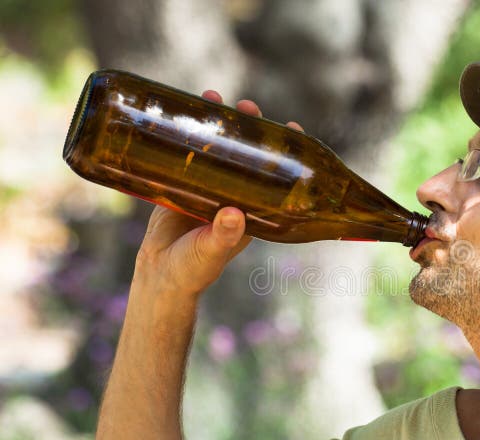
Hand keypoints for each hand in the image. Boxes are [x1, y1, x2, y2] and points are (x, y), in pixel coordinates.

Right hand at [133, 91, 304, 296]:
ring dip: (217, 122)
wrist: (160, 275)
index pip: (276, 174)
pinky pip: (187, 152)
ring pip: (217, 147)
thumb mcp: (210, 252)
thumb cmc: (194, 269)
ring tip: (213, 96)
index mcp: (253, 209)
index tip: (291, 128)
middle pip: (247, 153)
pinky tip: (183, 112)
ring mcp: (207, 186)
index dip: (285, 151)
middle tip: (247, 107)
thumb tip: (233, 215)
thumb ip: (223, 237)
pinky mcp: (181, 183)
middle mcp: (234, 194)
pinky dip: (187, 132)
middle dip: (249, 128)